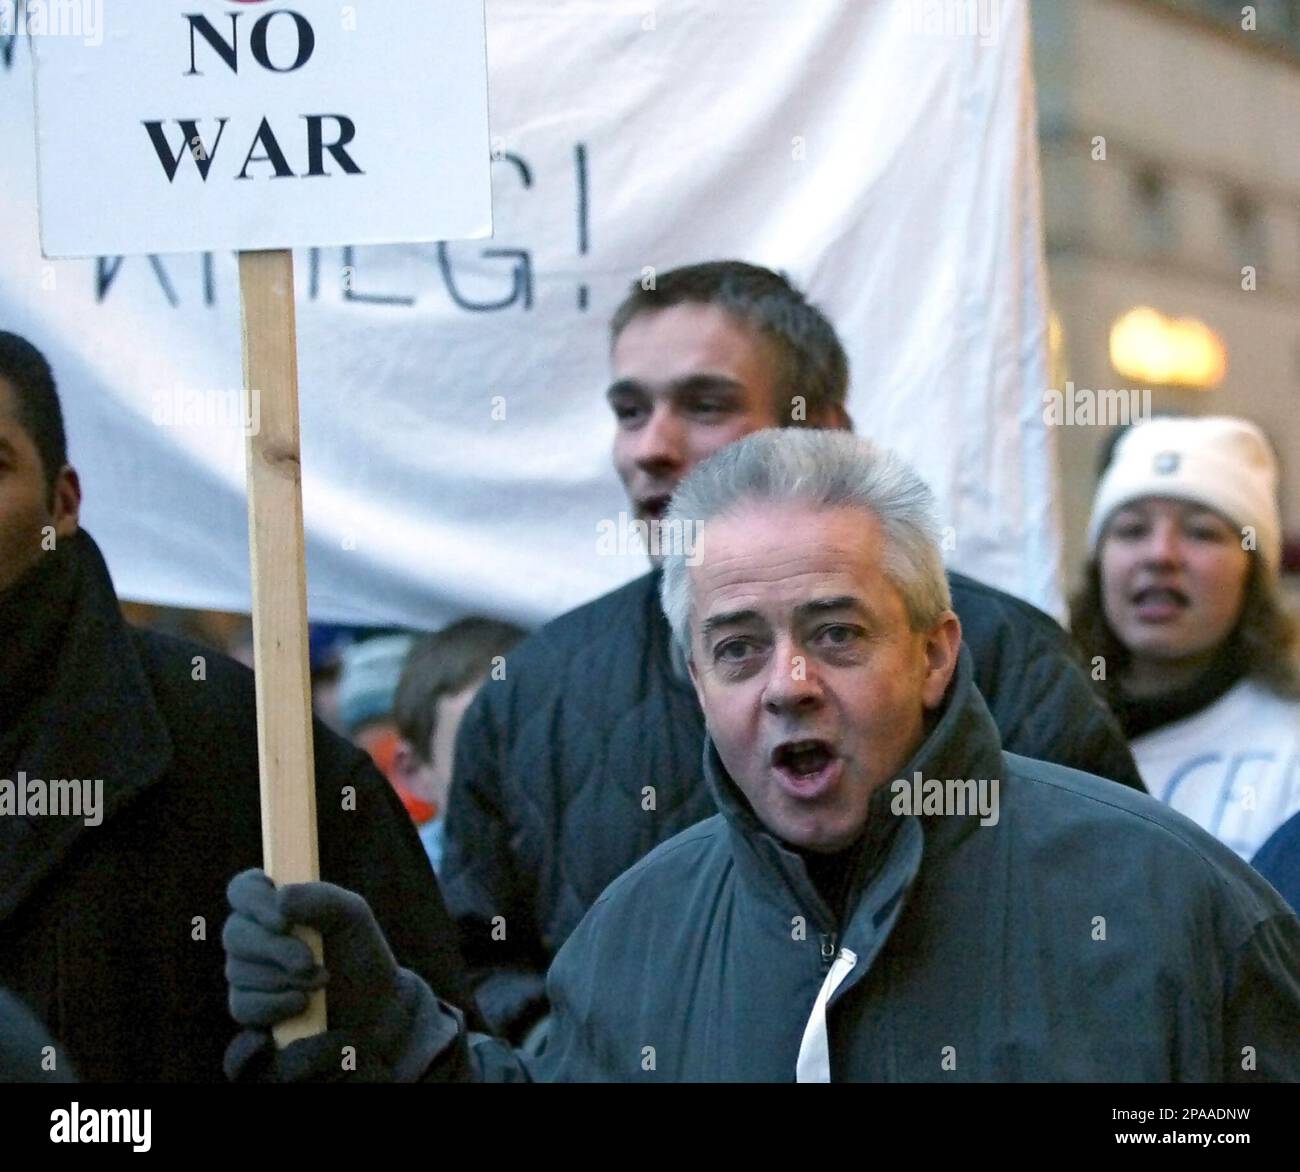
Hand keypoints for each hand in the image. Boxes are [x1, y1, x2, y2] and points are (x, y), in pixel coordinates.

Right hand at [222, 869, 456, 1080]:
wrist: (372, 1005)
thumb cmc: (359, 950)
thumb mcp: (351, 915)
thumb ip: (320, 898)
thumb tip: (280, 897)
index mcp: (273, 903)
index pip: (241, 890)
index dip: (254, 902)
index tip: (283, 921)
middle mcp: (253, 935)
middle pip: (235, 933)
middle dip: (276, 949)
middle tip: (309, 962)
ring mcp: (246, 972)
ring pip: (238, 971)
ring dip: (283, 979)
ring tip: (321, 981)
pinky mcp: (248, 1008)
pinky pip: (242, 1006)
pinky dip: (275, 1005)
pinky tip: (302, 1004)